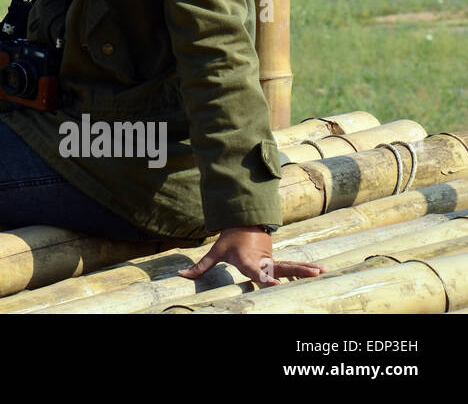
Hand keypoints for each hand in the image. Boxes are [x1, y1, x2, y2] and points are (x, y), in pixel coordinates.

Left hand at [179, 226, 326, 286]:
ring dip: (305, 268)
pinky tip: (318, 271)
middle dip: (298, 270)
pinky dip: (304, 267)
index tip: (274, 283)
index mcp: (248, 261)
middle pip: (281, 268)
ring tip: (323, 272)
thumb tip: (182, 275)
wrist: (242, 222)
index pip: (257, 272)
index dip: (264, 278)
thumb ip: (201, 267)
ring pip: (289, 266)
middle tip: (315, 272)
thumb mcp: (215, 251)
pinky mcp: (275, 259)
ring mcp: (271, 259)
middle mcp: (263, 261)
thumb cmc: (229, 239)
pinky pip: (290, 265)